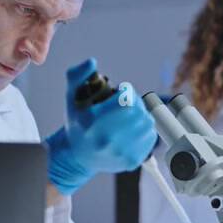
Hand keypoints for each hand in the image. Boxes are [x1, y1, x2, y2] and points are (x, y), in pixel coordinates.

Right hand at [45, 57, 156, 194]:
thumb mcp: (71, 98)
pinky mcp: (132, 160)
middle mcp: (106, 140)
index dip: (127, 92)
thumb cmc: (77, 124)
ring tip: (130, 115)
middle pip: (138, 112)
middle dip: (136, 102)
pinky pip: (151, 136)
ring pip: (147, 123)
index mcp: (91, 123)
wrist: (77, 157)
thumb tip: (91, 62)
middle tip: (128, 102)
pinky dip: (145, 129)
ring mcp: (120, 153)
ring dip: (142, 114)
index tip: (121, 91)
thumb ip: (77, 76)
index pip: (125, 101)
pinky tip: (133, 128)